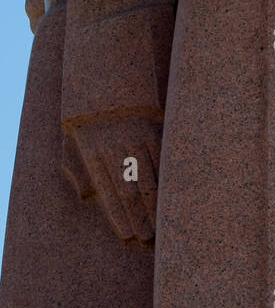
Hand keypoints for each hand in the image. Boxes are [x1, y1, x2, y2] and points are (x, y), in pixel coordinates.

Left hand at [62, 116, 161, 244]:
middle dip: (138, 216)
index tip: (127, 234)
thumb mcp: (70, 135)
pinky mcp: (151, 126)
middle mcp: (114, 148)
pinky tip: (171, 193)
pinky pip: (160, 157)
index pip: (107, 192)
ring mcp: (134, 137)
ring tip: (161, 222)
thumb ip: (74, 166)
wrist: (102, 70)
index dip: (118, 214)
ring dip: (154, 202)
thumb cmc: (85, 110)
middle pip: (128, 189)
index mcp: (91, 152)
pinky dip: (166, 177)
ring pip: (147, 176)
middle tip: (147, 237)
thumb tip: (85, 195)